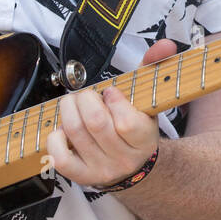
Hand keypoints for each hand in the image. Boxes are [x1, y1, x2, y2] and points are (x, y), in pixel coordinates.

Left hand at [46, 39, 176, 187]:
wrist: (133, 164)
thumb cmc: (136, 125)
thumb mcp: (148, 98)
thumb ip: (155, 67)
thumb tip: (165, 44)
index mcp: (144, 140)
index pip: (125, 122)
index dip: (113, 100)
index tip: (110, 92)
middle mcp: (123, 158)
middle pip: (94, 123)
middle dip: (85, 99)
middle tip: (87, 94)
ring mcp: (101, 169)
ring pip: (74, 132)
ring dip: (68, 109)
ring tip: (73, 104)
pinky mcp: (81, 175)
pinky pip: (60, 157)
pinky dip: (56, 137)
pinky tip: (64, 129)